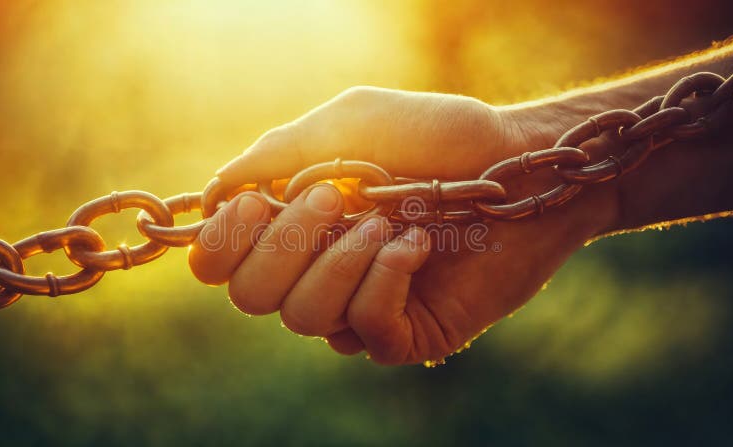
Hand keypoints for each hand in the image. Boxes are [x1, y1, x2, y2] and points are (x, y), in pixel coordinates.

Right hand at [189, 86, 617, 364]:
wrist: (520, 163)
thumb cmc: (439, 137)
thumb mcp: (348, 124)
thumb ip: (276, 154)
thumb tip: (211, 193)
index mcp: (296, 224)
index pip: (222, 263)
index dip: (223, 243)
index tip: (252, 203)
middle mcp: (318, 269)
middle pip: (253, 296)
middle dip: (285, 245)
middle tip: (334, 198)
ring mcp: (361, 303)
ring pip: (303, 318)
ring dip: (339, 261)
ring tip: (388, 222)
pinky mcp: (407, 331)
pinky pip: (366, 331)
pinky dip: (385, 280)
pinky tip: (418, 247)